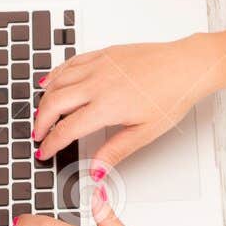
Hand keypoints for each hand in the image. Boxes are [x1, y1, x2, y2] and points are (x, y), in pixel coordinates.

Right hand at [31, 35, 217, 171]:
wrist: (187, 66)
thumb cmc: (172, 95)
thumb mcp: (145, 132)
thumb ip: (115, 151)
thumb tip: (96, 172)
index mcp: (106, 106)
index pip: (66, 129)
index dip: (51, 143)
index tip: (44, 151)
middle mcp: (97, 83)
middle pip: (53, 103)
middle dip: (40, 121)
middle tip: (38, 134)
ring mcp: (99, 65)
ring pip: (58, 81)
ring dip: (45, 98)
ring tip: (43, 113)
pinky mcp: (104, 53)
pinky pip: (70, 62)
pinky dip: (56, 74)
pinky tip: (51, 82)